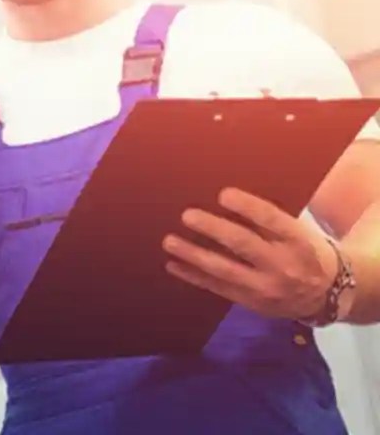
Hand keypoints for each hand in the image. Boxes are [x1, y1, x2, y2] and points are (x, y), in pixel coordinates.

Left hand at [162, 187, 335, 319]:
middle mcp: (284, 265)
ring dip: (194, 255)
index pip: (272, 220)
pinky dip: (193, 276)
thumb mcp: (298, 232)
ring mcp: (267, 287)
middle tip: (187, 215)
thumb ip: (267, 221)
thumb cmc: (303, 250)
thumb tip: (221, 200)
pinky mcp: (252, 302)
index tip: (223, 194)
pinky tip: (173, 265)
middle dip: (214, 229)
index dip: (248, 207)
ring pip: (225, 270)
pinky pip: (217, 288)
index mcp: (298, 240)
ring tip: (169, 241)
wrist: (326, 294)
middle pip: (244, 244)